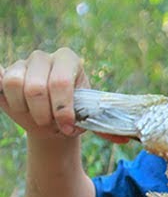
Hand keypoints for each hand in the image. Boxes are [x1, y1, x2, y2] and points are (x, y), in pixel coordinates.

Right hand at [1, 48, 127, 143]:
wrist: (53, 121)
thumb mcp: (91, 119)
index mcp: (69, 60)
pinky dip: (2, 93)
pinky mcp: (3, 73)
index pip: (60, 83)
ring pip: (13, 84)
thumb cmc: (74, 116)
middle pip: (35, 87)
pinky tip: (9, 101)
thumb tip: (126, 139)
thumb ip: (106, 128)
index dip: (62, 110)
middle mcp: (44, 57)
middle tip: (52, 125)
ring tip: (36, 118)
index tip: (68, 127)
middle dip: (44, 114)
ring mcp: (21, 63)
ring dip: (25, 110)